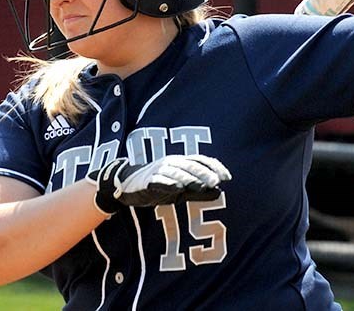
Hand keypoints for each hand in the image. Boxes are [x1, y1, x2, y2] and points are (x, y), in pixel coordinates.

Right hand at [87, 154, 231, 214]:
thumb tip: (220, 193)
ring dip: (189, 178)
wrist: (126, 184)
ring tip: (201, 185)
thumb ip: (198, 192)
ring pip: (176, 172)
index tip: (227, 177)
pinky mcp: (147, 180)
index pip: (200, 160)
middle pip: (190, 165)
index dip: (214, 167)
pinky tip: (177, 188)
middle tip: (216, 181)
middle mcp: (171, 163)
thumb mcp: (180, 190)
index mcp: (180, 162)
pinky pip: (159, 181)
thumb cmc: (157, 185)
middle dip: (204, 173)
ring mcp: (158, 170)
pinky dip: (168, 183)